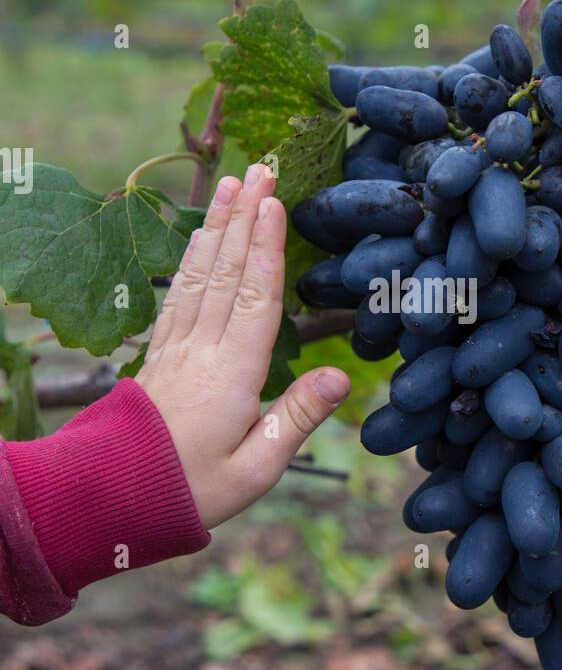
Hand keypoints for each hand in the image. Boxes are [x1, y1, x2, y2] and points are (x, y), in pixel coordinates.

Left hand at [137, 163, 349, 527]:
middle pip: (227, 272)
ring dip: (216, 227)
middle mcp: (201, 351)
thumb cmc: (191, 490)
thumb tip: (339, 376)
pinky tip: (198, 240)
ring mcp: (175, 349)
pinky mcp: (158, 356)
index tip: (274, 204)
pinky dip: (190, 260)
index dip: (266, 249)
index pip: (254, 299)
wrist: (113, 500)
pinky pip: (177, 296)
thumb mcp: (257, 468)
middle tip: (259, 169)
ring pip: (199, 276)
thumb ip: (298, 417)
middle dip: (244, 218)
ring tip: (230, 185)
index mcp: (231, 376)